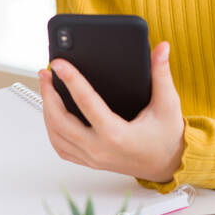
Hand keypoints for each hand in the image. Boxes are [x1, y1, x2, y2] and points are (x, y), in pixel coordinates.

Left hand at [36, 41, 185, 184]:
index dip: (71, 79)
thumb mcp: (167, 104)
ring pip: (56, 135)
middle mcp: (99, 149)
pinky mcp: (90, 161)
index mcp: (116, 135)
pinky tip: (52, 113)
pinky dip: (52, 129)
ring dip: (47, 111)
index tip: (59, 63)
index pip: (86, 102)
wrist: (169, 165)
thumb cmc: (167, 138)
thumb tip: (162, 48)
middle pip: (60, 121)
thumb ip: (162, 74)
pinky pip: (61, 147)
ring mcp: (92, 158)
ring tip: (46, 88)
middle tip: (45, 74)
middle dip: (48, 95)